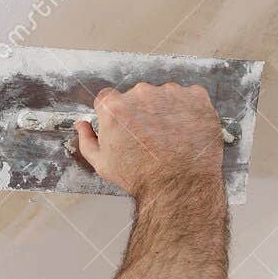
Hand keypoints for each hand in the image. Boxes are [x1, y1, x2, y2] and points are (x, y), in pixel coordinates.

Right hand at [75, 81, 225, 196]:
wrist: (179, 186)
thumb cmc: (140, 178)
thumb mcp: (103, 164)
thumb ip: (87, 140)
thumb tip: (81, 125)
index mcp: (114, 107)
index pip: (108, 99)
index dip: (116, 116)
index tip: (125, 128)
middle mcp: (140, 93)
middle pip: (137, 96)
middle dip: (141, 112)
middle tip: (150, 138)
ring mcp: (170, 92)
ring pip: (164, 96)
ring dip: (165, 110)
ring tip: (170, 137)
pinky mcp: (195, 96)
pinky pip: (189, 98)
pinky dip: (188, 111)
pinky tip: (186, 132)